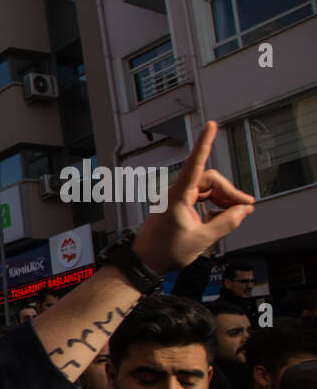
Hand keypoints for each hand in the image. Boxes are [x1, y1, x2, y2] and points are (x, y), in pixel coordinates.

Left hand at [132, 121, 254, 274]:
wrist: (144, 262)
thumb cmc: (163, 252)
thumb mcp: (202, 239)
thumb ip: (226, 222)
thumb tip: (242, 211)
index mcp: (177, 197)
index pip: (195, 165)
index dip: (204, 144)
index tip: (210, 126)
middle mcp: (175, 193)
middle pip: (210, 180)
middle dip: (229, 192)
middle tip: (244, 207)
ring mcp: (176, 199)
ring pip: (207, 189)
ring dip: (223, 199)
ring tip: (234, 215)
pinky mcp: (177, 206)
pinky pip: (201, 198)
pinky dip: (214, 205)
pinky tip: (218, 217)